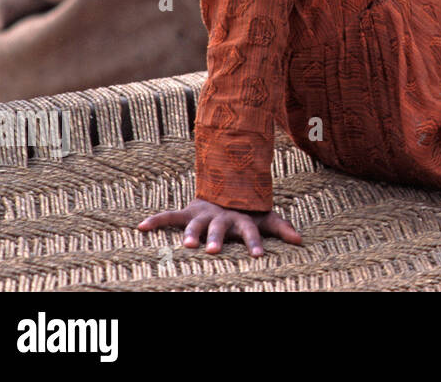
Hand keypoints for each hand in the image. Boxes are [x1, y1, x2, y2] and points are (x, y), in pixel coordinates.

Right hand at [137, 197, 302, 257]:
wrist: (227, 185)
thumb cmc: (248, 209)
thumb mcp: (266, 217)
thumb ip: (281, 228)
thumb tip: (301, 241)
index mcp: (242, 219)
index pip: (251, 232)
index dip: (255, 243)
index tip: (259, 255)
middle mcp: (222, 217)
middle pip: (219, 228)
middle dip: (217, 238)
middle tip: (214, 250)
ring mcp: (204, 214)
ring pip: (196, 223)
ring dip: (190, 233)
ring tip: (186, 245)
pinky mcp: (188, 212)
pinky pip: (170, 216)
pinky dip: (156, 220)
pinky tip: (140, 227)